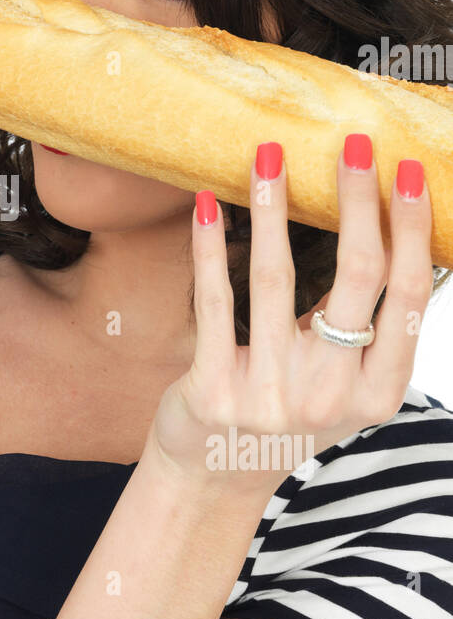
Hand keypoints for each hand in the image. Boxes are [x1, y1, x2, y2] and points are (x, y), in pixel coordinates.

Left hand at [149, 137, 432, 501]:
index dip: (412, 229)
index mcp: (379, 392)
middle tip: (352, 143)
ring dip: (274, 206)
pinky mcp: (214, 390)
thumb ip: (372, 328)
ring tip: (270, 153)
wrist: (212, 475)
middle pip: (359, 277)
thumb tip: (405, 236)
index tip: (409, 171)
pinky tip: (206, 203)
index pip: (409, 295)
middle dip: (358, 201)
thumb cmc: (285, 411)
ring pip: (279, 278)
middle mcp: (332, 397)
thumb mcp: (344, 384)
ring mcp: (272, 397)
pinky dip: (210, 246)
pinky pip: (216, 300)